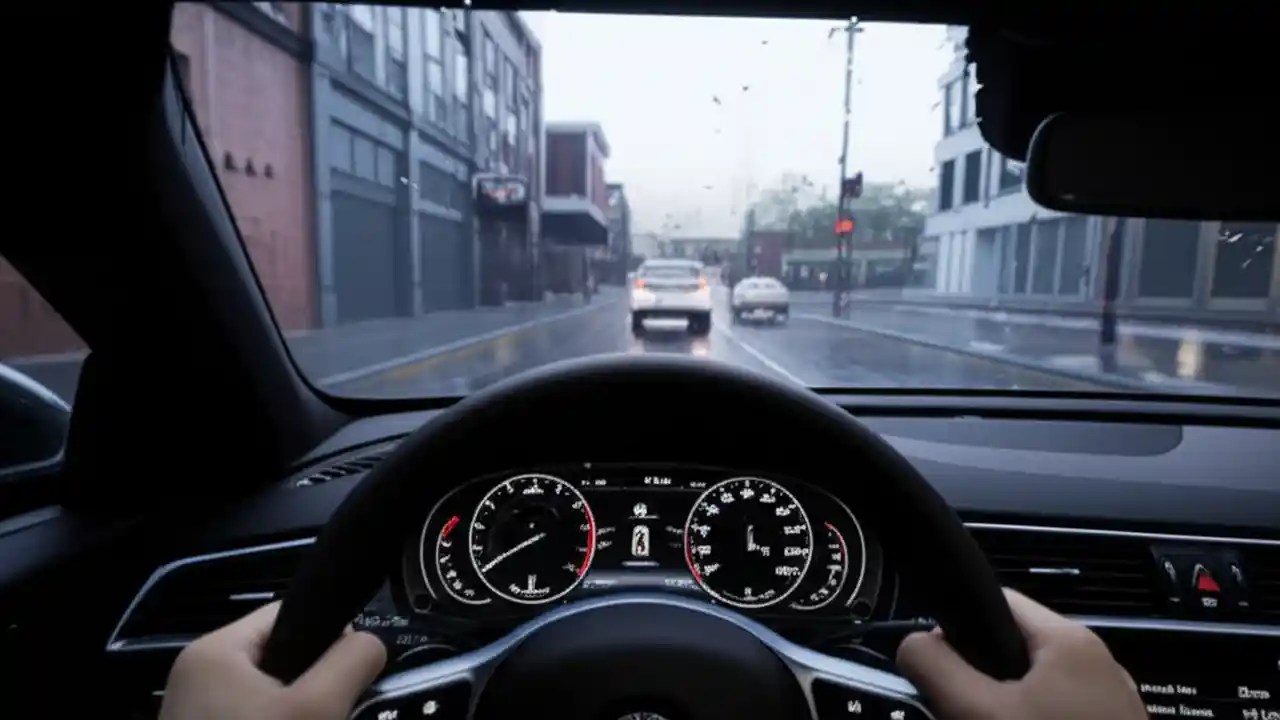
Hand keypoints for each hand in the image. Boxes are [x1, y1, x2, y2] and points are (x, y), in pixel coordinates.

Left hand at [159, 602, 385, 719]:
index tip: (348, 682)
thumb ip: (352, 662)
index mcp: (215, 650)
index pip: (291, 613)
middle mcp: (199, 675)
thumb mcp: (316, 709)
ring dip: (302, 716)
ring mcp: (197, 714)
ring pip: (273, 698)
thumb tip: (370, 644)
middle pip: (284, 658)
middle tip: (332, 718)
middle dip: (316, 686)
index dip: (331, 639)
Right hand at [896, 589, 1146, 719]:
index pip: (996, 600)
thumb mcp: (977, 713)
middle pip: (1014, 651)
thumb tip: (914, 643)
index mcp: (1069, 640)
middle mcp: (1098, 664)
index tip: (937, 672)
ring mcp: (1112, 705)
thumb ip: (935, 667)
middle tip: (959, 717)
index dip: (956, 628)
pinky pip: (1057, 718)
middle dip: (979, 681)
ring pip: (1035, 691)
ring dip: (1002, 711)